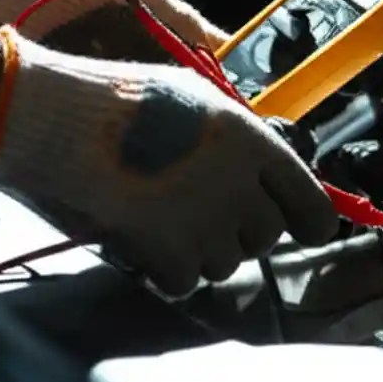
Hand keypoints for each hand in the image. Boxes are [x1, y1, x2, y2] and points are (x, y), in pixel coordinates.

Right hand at [0, 28, 338, 296]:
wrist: (69, 123)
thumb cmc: (125, 99)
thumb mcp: (200, 98)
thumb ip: (240, 136)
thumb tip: (264, 164)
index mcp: (254, 144)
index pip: (311, 203)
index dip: (312, 222)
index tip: (310, 231)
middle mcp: (240, 186)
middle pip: (268, 237)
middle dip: (244, 232)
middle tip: (207, 213)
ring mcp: (207, 223)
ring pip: (227, 263)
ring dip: (202, 251)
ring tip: (166, 217)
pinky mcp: (170, 252)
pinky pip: (185, 283)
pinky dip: (167, 273)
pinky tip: (148, 243)